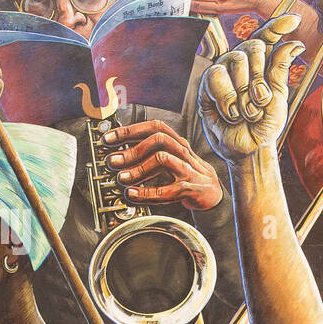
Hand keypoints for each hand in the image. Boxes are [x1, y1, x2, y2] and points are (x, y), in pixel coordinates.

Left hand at [102, 119, 222, 210]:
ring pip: (163, 159)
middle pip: (158, 140)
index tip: (108, 138)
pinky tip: (133, 195)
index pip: (154, 127)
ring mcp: (189, 170)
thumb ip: (151, 155)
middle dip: (132, 149)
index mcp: (177, 143)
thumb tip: (119, 154)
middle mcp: (183, 152)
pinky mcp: (191, 189)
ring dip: (139, 169)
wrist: (213, 196)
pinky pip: (169, 189)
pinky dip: (148, 193)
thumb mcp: (171, 160)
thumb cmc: (187, 176)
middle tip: (113, 161)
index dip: (130, 130)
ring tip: (122, 179)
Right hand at [198, 13, 303, 161]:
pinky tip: (231, 114)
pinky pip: (217, 77)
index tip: (296, 19)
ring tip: (247, 112)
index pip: (268, 36)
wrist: (247, 148)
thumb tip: (295, 43)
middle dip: (261, 77)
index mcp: (261, 63)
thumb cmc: (264, 124)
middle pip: (254, 46)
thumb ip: (280, 69)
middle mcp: (242, 62)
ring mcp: (224, 70)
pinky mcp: (207, 84)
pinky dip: (228, 100)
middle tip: (260, 101)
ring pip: (235, 60)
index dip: (279, 25)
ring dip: (245, 92)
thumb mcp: (278, 97)